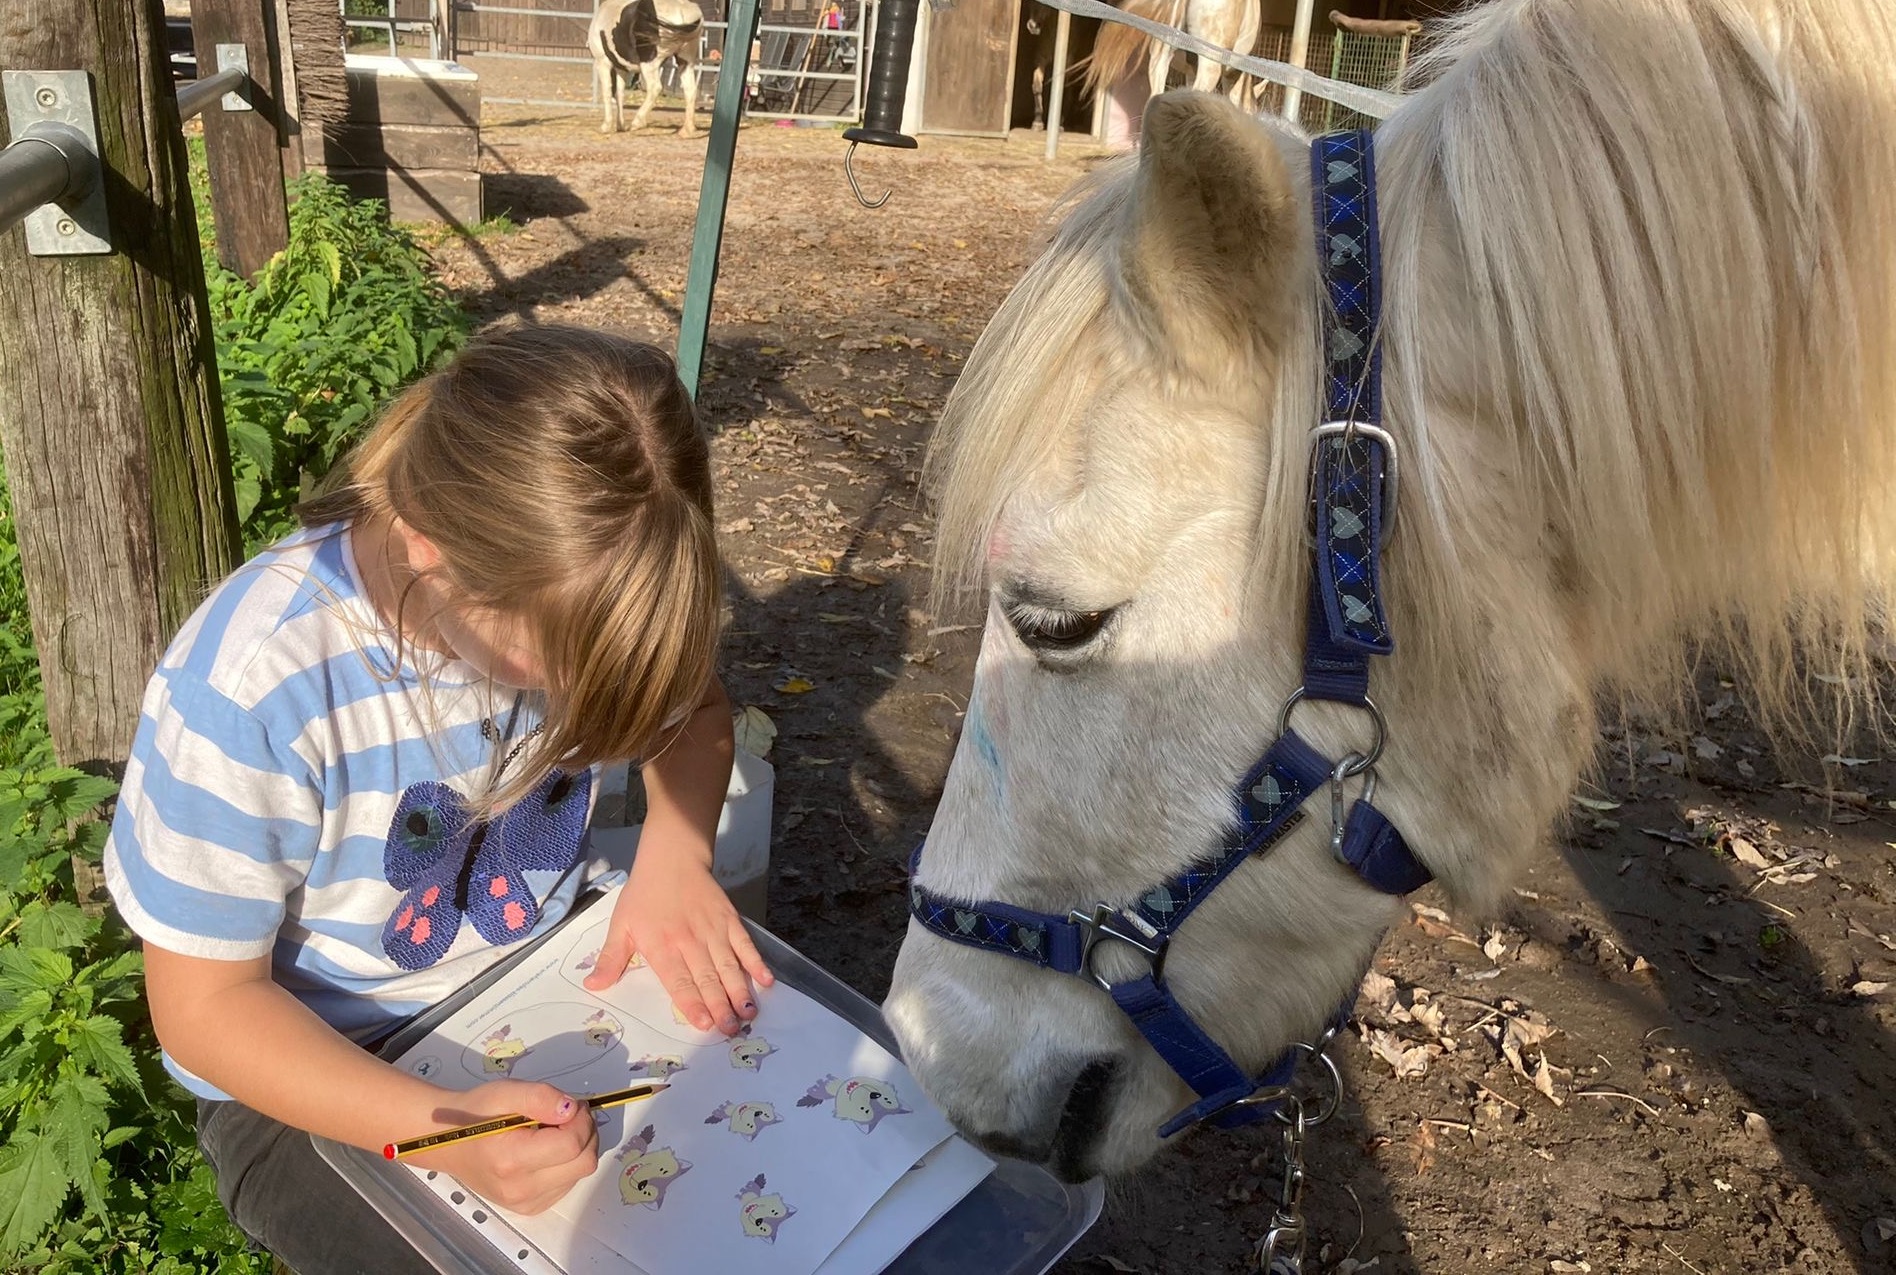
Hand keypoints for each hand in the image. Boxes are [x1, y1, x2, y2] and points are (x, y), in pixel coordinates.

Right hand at [410, 1080, 598, 1214]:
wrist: (448, 1142)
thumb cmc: (475, 1114)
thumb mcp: (505, 1092)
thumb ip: (541, 1097)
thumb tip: (572, 1110)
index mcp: (511, 1160)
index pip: (571, 1144)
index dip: (581, 1119)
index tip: (571, 1105)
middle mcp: (520, 1189)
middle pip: (583, 1163)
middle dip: (585, 1133)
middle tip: (568, 1115)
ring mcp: (526, 1203)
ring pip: (579, 1174)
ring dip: (577, 1148)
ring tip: (552, 1131)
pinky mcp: (531, 1208)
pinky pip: (567, 1184)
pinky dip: (567, 1164)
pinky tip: (547, 1150)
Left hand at [583, 850, 773, 1033]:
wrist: (672, 858)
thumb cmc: (643, 894)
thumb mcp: (620, 925)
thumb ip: (610, 959)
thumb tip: (593, 987)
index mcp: (661, 945)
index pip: (678, 981)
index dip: (692, 1004)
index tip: (704, 1024)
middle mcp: (690, 941)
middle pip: (707, 978)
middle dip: (720, 1006)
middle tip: (731, 1030)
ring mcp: (713, 930)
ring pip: (729, 966)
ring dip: (740, 991)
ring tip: (749, 1014)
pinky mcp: (730, 920)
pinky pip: (745, 944)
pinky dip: (756, 962)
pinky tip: (766, 981)